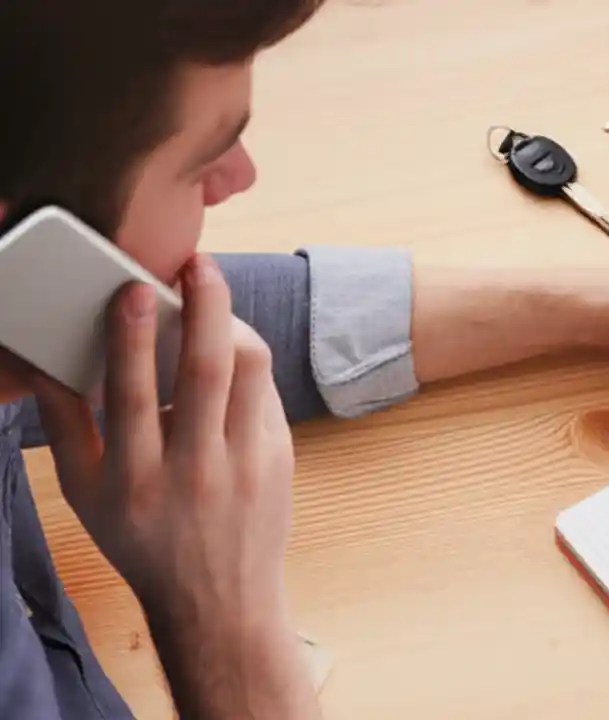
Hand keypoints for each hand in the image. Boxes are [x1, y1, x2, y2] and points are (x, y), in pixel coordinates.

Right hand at [32, 255, 317, 717]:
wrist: (218, 599)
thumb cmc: (141, 539)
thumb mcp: (84, 493)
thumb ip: (64, 422)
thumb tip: (37, 356)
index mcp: (135, 478)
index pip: (134, 396)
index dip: (133, 337)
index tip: (134, 289)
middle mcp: (194, 470)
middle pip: (207, 370)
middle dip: (205, 306)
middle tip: (198, 263)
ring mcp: (245, 464)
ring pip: (251, 373)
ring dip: (235, 324)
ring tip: (213, 295)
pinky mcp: (280, 458)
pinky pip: (267, 392)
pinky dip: (246, 362)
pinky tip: (228, 346)